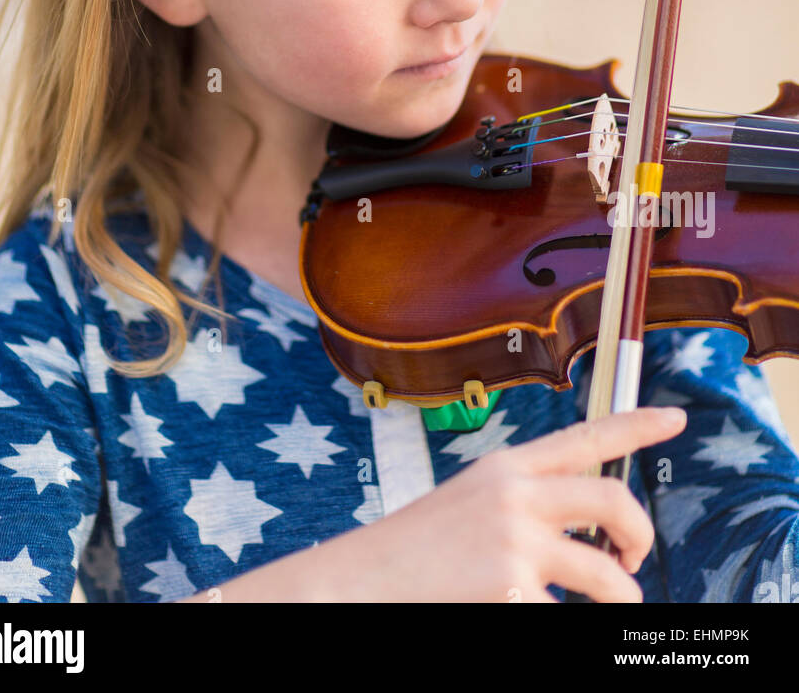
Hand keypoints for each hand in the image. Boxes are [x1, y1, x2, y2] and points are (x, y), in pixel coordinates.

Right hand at [367, 405, 686, 602]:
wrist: (361, 579)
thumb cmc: (418, 549)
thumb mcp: (472, 501)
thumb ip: (526, 499)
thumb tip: (587, 529)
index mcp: (507, 467)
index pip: (586, 436)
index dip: (637, 424)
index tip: (676, 417)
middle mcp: (516, 494)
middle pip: (613, 500)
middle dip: (640, 534)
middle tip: (632, 559)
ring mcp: (515, 542)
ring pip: (607, 575)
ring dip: (620, 598)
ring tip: (605, 608)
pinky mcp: (511, 589)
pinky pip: (564, 617)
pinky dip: (560, 621)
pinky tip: (524, 610)